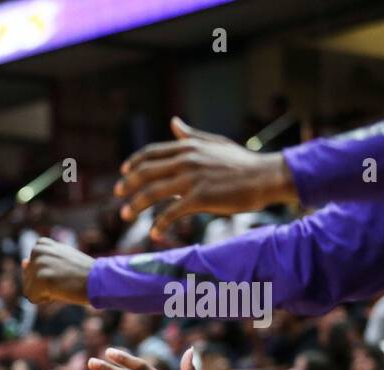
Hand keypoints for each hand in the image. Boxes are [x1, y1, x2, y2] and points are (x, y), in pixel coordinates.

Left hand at [21, 238, 92, 305]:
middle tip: (63, 279)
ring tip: (62, 284)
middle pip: (28, 280)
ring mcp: (37, 264)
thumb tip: (23, 262)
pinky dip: (44, 300)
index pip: (29, 271)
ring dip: (44, 292)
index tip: (61, 272)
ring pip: (29, 289)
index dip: (45, 277)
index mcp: (41, 245)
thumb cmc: (81, 273)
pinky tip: (59, 291)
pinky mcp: (40, 278)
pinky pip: (32, 298)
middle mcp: (37, 251)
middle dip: (43, 285)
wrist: (99, 279)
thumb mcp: (59, 261)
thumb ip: (41, 262)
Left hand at [114, 117, 297, 240]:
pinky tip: (153, 234)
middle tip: (118, 195)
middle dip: (127, 185)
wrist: (266, 176)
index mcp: (189, 146)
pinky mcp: (200, 198)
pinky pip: (171, 213)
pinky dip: (159, 225)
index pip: (151, 153)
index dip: (133, 163)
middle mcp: (186, 160)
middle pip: (145, 173)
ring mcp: (192, 179)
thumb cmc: (242, 162)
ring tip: (125, 216)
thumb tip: (174, 122)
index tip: (123, 173)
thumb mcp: (215, 143)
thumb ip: (191, 136)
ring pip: (152, 193)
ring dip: (135, 206)